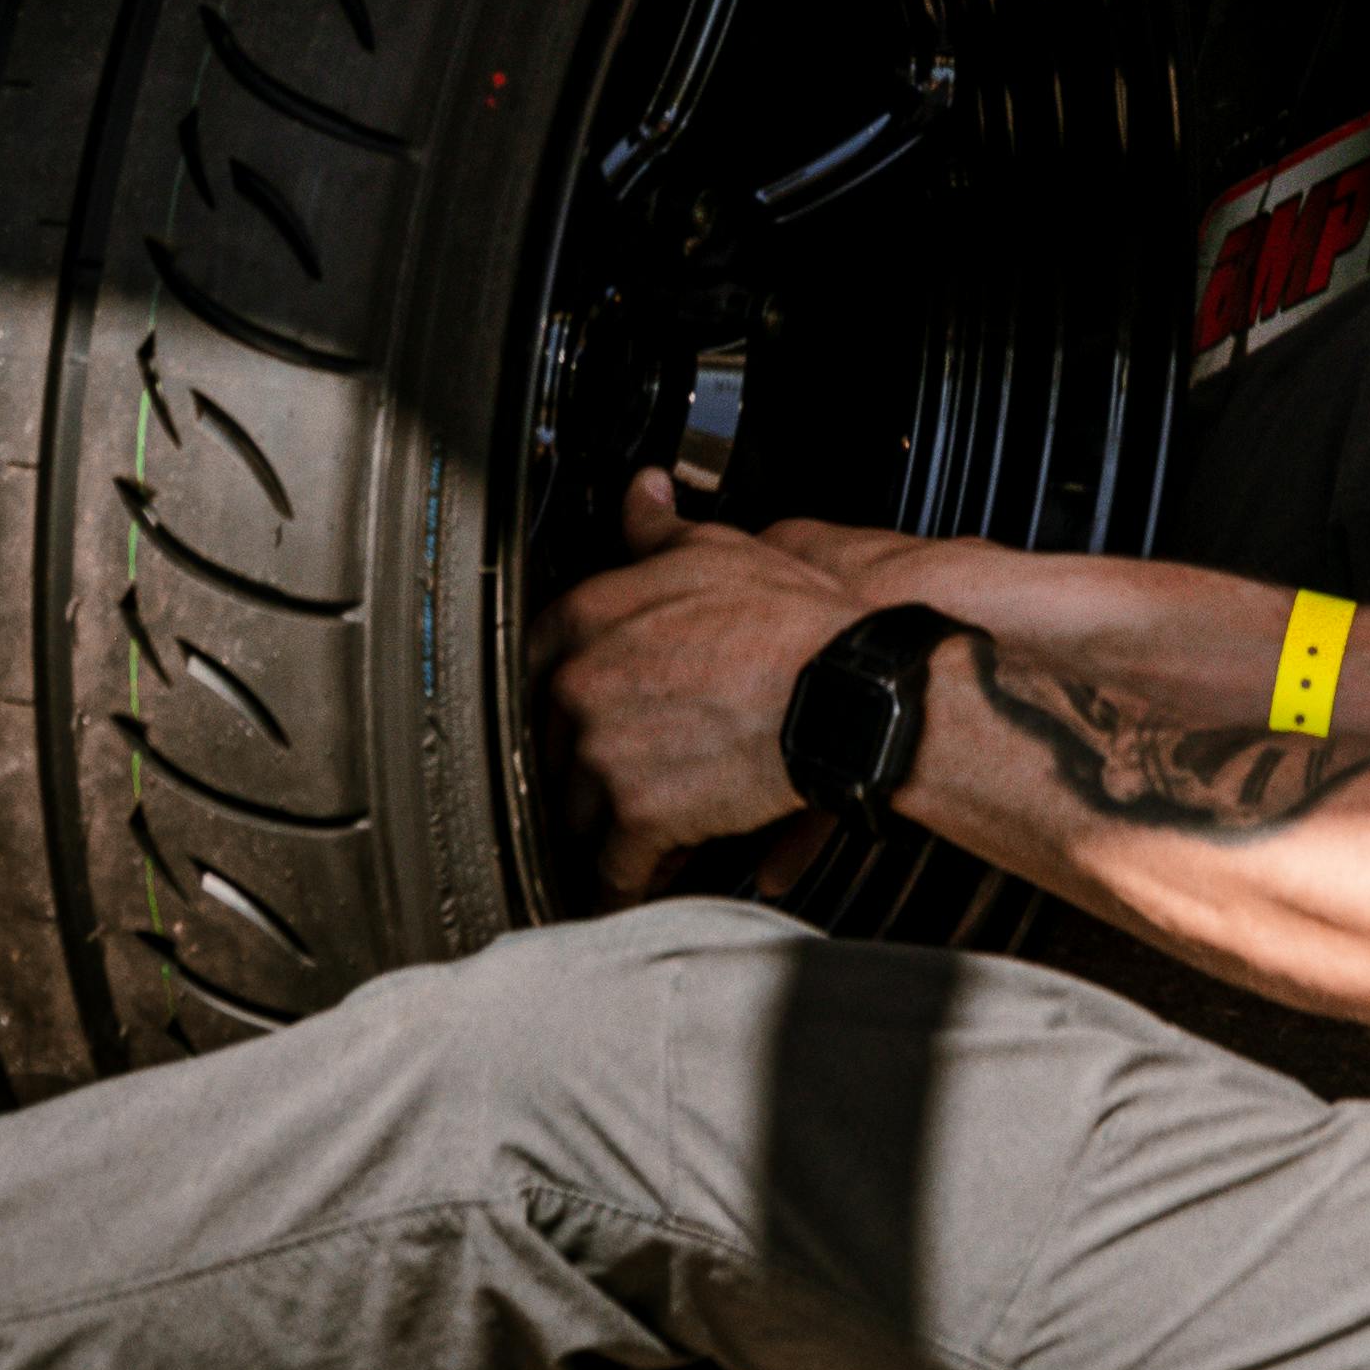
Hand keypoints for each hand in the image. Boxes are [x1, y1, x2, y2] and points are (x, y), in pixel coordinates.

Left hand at [530, 475, 900, 900]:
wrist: (837, 694)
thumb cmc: (789, 621)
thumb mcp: (718, 552)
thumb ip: (660, 530)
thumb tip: (643, 492)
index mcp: (589, 617)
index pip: (533, 661)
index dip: (558, 689)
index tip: (576, 708)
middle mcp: (580, 686)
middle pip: (547, 743)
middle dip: (577, 763)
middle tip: (616, 770)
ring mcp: (600, 757)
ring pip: (573, 809)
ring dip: (599, 823)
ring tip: (636, 823)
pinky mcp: (632, 821)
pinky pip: (610, 867)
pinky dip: (626, 877)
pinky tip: (646, 873)